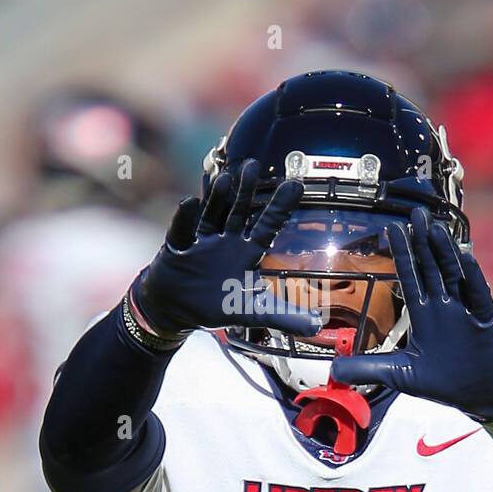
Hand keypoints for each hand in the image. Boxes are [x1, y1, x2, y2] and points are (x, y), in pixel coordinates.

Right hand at [134, 160, 322, 336]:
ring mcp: (201, 240)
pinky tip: (189, 202)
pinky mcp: (178, 247)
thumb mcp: (252, 311)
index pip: (267, 225)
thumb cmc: (215, 303)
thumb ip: (284, 316)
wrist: (176, 308)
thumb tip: (316, 326)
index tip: (296, 184)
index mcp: (247, 251)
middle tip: (254, 165)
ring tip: (226, 178)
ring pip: (212, 214)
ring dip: (218, 197)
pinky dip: (184, 218)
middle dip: (246, 190)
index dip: (280, 206)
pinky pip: (181, 231)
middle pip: (239, 211)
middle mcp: (226, 239)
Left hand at [331, 208, 492, 421]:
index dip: (402, 253)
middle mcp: (444, 307)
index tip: (393, 228)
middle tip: (415, 213)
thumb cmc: (445, 381)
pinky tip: (466, 257)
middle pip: (432, 267)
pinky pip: (479, 296)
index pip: (410, 277)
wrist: (482, 395)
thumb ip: (367, 368)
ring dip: (444, 252)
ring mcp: (466, 311)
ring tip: (434, 228)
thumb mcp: (400, 375)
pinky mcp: (486, 322)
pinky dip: (473, 278)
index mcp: (424, 314)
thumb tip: (333, 371)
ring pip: (454, 275)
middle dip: (422, 241)